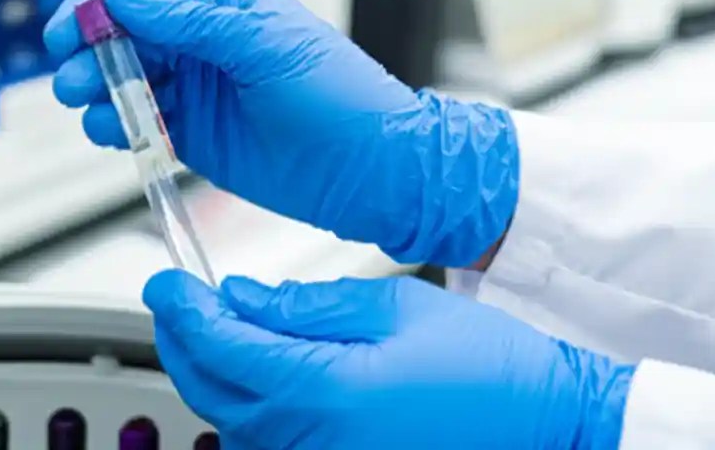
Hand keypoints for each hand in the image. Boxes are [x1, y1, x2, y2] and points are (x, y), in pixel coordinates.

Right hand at [45, 0, 518, 266]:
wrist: (377, 171)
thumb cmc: (342, 99)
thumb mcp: (264, 45)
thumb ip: (191, 23)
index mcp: (229, 11)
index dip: (101, 10)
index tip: (68, 30)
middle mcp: (212, 48)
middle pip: (130, 41)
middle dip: (93, 55)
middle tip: (71, 79)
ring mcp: (206, 94)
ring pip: (132, 85)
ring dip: (101, 93)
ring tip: (89, 110)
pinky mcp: (202, 139)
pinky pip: (146, 126)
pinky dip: (121, 128)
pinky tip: (111, 133)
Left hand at [143, 270, 633, 449]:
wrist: (547, 427)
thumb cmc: (490, 370)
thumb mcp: (398, 307)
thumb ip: (310, 306)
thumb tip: (244, 298)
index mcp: (325, 393)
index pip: (220, 346)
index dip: (183, 309)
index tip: (166, 281)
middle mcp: (313, 445)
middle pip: (212, 392)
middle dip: (186, 342)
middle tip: (180, 301)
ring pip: (233, 425)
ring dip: (215, 378)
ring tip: (219, 330)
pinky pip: (270, 447)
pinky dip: (249, 411)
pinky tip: (261, 378)